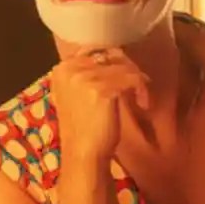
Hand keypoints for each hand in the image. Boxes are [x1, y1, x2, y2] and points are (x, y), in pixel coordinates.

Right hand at [50, 47, 149, 164]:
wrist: (83, 153)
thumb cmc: (82, 127)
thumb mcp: (76, 94)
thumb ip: (86, 74)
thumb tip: (111, 58)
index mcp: (62, 68)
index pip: (94, 50)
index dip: (114, 60)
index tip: (125, 75)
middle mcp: (71, 68)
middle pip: (110, 55)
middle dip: (129, 68)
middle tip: (139, 84)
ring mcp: (86, 78)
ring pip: (124, 66)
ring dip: (138, 81)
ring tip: (141, 96)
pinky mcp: (103, 89)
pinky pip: (132, 79)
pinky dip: (142, 89)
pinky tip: (142, 103)